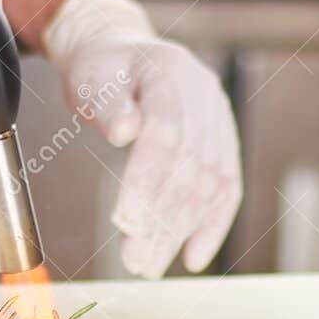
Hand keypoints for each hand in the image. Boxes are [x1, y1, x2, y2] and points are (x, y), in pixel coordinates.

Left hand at [44, 0, 241, 277]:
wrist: (124, 53)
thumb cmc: (102, 70)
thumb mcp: (92, 77)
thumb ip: (108, 104)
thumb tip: (125, 131)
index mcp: (171, 72)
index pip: (166, 132)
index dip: (147, 180)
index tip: (124, 222)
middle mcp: (205, 96)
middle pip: (190, 166)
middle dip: (162, 219)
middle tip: (134, 261)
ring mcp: (220, 120)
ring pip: (208, 185)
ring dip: (180, 231)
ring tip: (147, 265)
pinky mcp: (224, 143)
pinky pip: (226, 189)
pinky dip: (211, 226)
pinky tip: (192, 258)